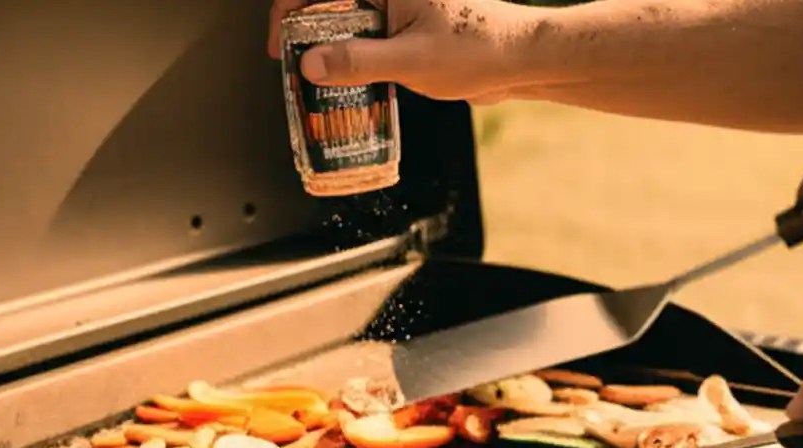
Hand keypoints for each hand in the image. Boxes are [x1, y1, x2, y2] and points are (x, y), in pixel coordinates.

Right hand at [267, 0, 537, 100]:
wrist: (522, 59)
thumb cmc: (479, 49)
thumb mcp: (411, 60)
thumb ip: (357, 61)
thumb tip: (311, 64)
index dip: (289, 11)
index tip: (280, 46)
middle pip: (328, 3)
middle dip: (305, 35)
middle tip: (294, 71)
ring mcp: (397, 6)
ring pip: (345, 22)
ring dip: (327, 50)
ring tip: (315, 83)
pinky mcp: (405, 25)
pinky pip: (366, 37)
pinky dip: (351, 58)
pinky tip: (346, 85)